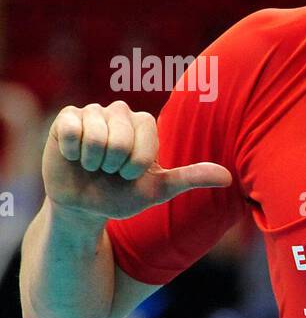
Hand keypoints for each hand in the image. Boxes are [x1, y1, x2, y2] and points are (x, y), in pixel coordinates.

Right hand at [43, 100, 230, 221]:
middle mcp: (120, 112)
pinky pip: (70, 131)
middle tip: (109, 170)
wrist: (85, 206)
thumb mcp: (159, 190)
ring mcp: (92, 112)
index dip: (135, 166)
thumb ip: (191, 178)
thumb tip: (227, 177)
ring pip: (95, 137)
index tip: (129, 173)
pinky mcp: (65, 118)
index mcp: (145, 124)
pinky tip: (74, 156)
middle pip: (120, 140)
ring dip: (92, 162)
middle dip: (113, 165)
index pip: (145, 141)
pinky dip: (72, 152)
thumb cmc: (123, 194)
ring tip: (92, 164)